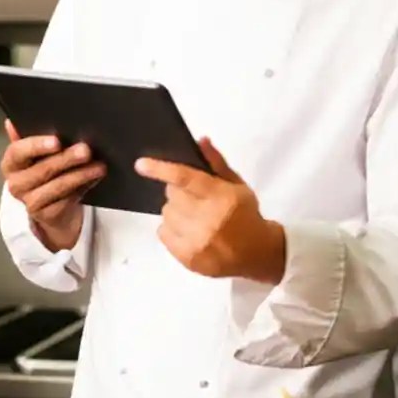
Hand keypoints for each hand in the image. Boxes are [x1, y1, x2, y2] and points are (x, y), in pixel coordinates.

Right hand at [0, 119, 105, 251]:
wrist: (50, 207)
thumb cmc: (44, 172)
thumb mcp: (36, 153)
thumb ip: (27, 136)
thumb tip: (12, 122)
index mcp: (11, 163)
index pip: (17, 152)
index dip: (36, 146)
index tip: (57, 141)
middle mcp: (16, 184)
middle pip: (42, 170)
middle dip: (66, 159)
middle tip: (86, 150)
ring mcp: (30, 202)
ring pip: (57, 186)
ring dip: (80, 175)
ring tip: (98, 166)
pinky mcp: (47, 216)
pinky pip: (68, 200)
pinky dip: (83, 187)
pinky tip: (95, 178)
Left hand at [135, 138, 285, 284]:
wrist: (257, 253)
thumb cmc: (246, 214)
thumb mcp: (238, 185)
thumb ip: (217, 163)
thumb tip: (200, 140)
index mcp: (221, 197)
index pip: (185, 178)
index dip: (161, 169)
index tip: (141, 164)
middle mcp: (208, 219)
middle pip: (172, 195)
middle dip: (178, 192)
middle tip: (193, 197)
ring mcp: (197, 240)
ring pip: (166, 213)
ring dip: (175, 211)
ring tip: (193, 216)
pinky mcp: (188, 257)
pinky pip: (162, 232)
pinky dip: (171, 228)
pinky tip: (188, 230)